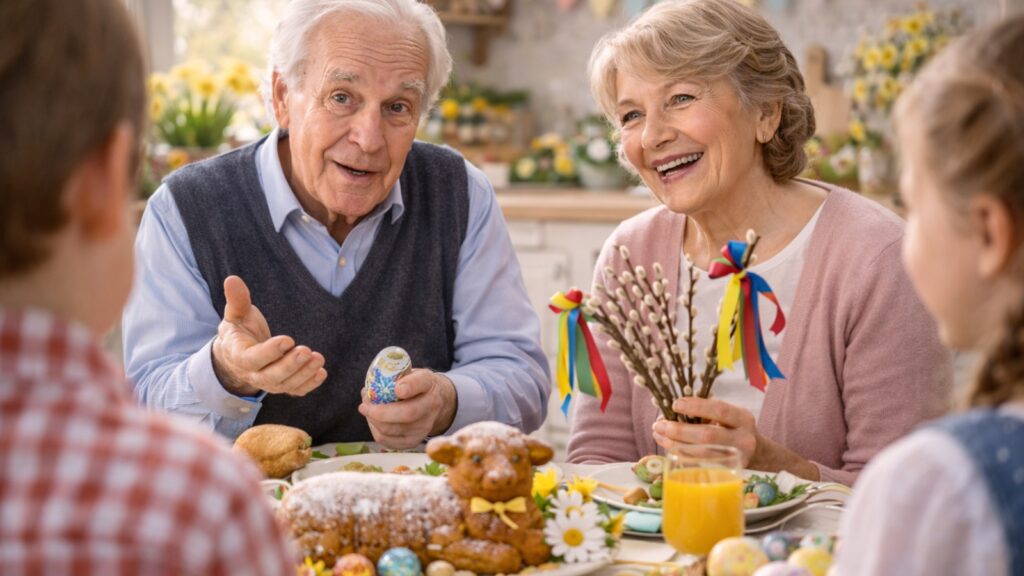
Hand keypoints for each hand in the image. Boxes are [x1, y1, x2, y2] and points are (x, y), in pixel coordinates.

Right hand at [211, 275, 326, 396]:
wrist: (238, 354)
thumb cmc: (240, 330)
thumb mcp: (236, 314)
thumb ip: (237, 300)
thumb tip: (232, 280)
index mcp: (240, 356)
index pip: (253, 359)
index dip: (270, 351)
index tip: (288, 340)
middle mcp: (253, 374)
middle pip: (271, 376)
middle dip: (290, 365)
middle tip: (306, 351)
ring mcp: (269, 382)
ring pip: (285, 384)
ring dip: (303, 373)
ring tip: (318, 359)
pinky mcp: (283, 385)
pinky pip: (295, 390)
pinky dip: (309, 384)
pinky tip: (321, 372)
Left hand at [358, 368, 457, 449]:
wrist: (433, 403)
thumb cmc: (415, 386)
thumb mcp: (410, 373)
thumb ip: (394, 376)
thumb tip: (370, 388)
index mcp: (428, 384)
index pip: (420, 383)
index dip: (409, 386)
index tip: (397, 388)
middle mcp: (430, 407)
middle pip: (407, 413)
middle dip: (380, 412)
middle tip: (364, 406)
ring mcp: (423, 427)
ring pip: (393, 429)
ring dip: (373, 420)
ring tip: (366, 410)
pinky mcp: (413, 441)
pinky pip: (387, 440)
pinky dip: (375, 430)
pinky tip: (373, 421)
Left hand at [652, 397, 819, 479]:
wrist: (758, 453)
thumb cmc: (733, 429)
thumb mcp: (728, 416)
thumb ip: (706, 411)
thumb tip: (669, 411)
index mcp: (743, 419)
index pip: (719, 410)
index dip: (696, 406)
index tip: (675, 404)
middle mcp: (743, 439)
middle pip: (708, 436)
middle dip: (680, 430)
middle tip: (659, 424)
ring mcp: (736, 459)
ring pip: (702, 454)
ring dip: (676, 444)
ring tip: (659, 434)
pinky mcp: (727, 472)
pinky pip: (700, 464)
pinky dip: (681, 455)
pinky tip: (669, 446)